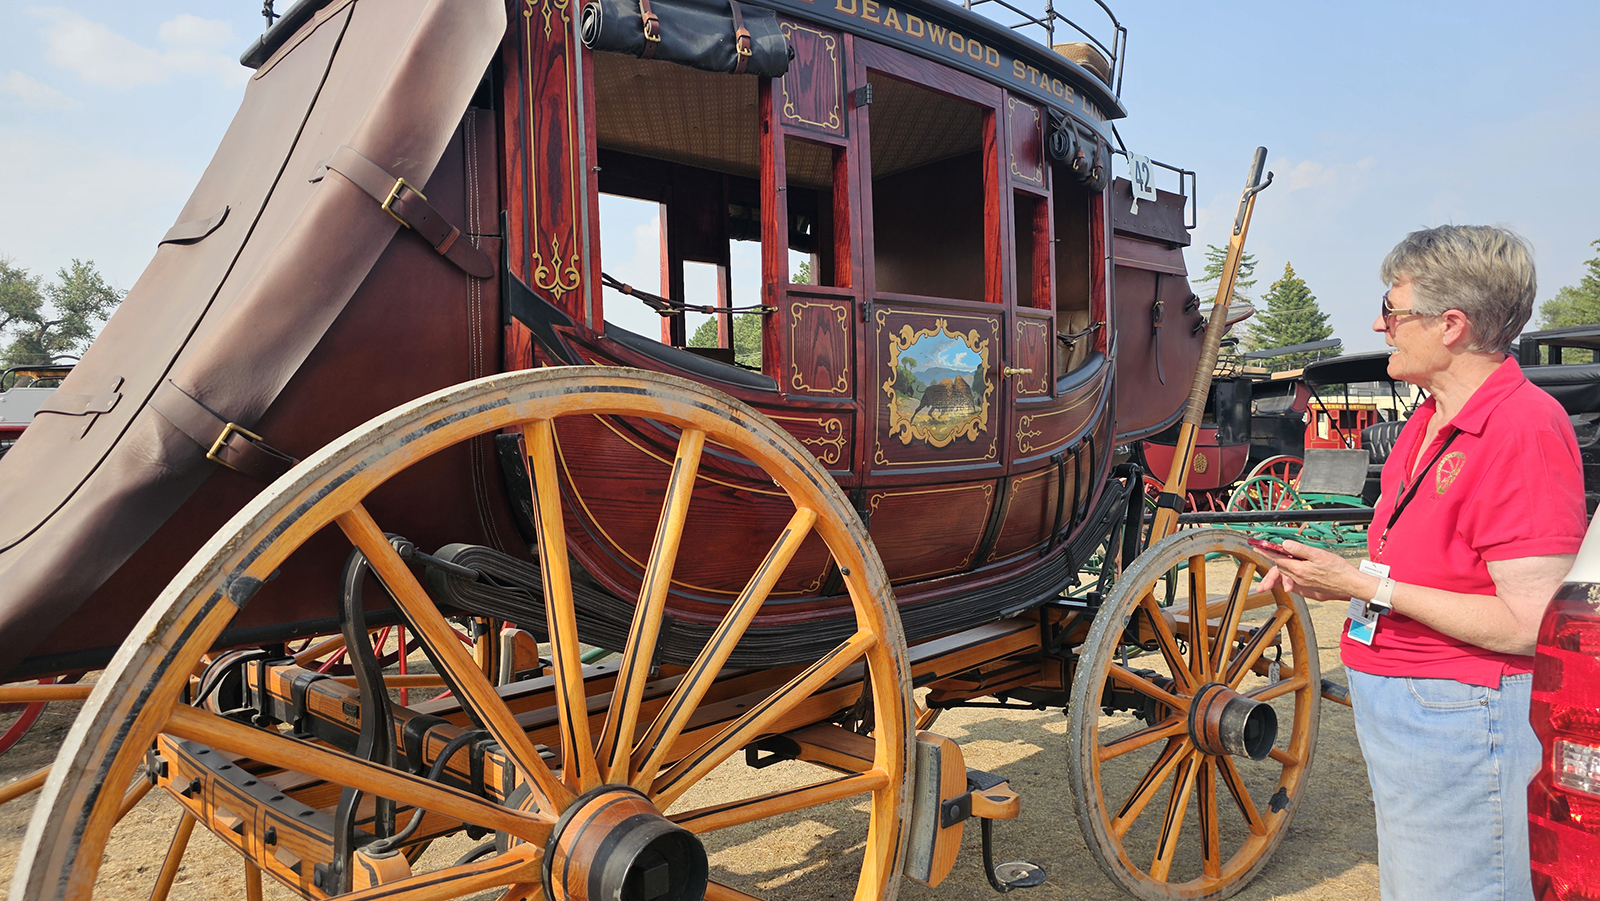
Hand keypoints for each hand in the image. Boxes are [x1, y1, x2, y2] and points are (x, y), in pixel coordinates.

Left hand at [1254, 539, 1375, 601]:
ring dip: (1277, 578)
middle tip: (1262, 566)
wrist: (1351, 585)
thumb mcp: (1319, 554)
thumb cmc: (1339, 570)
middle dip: (1270, 569)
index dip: (1266, 552)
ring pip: (1286, 579)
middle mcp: (1299, 579)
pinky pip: (1294, 587)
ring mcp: (1304, 586)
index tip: (1258, 548)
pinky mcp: (1310, 591)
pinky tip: (1287, 584)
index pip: (1277, 559)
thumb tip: (1285, 545)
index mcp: (1299, 569)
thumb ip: (1300, 549)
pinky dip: (1287, 584)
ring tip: (1268, 582)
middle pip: (1279, 571)